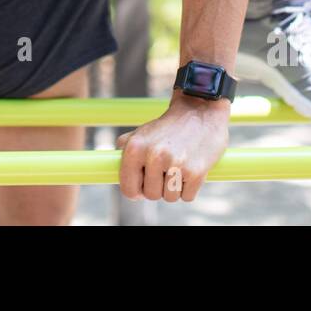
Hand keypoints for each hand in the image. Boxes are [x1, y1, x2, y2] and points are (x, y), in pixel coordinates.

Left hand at [115, 93, 230, 202]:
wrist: (200, 111)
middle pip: (151, 196)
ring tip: (179, 167)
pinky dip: (190, 188)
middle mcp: (153, 156)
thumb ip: (125, 148)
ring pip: (169, 198)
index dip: (136, 191)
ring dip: (175, 188)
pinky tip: (191, 169)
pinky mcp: (196, 172)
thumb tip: (110, 168)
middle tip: (166, 170)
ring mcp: (175, 164)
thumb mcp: (142, 132)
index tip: (143, 187)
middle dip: (158, 187)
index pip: (128, 189)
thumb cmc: (169, 127)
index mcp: (135, 148)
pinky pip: (187, 197)